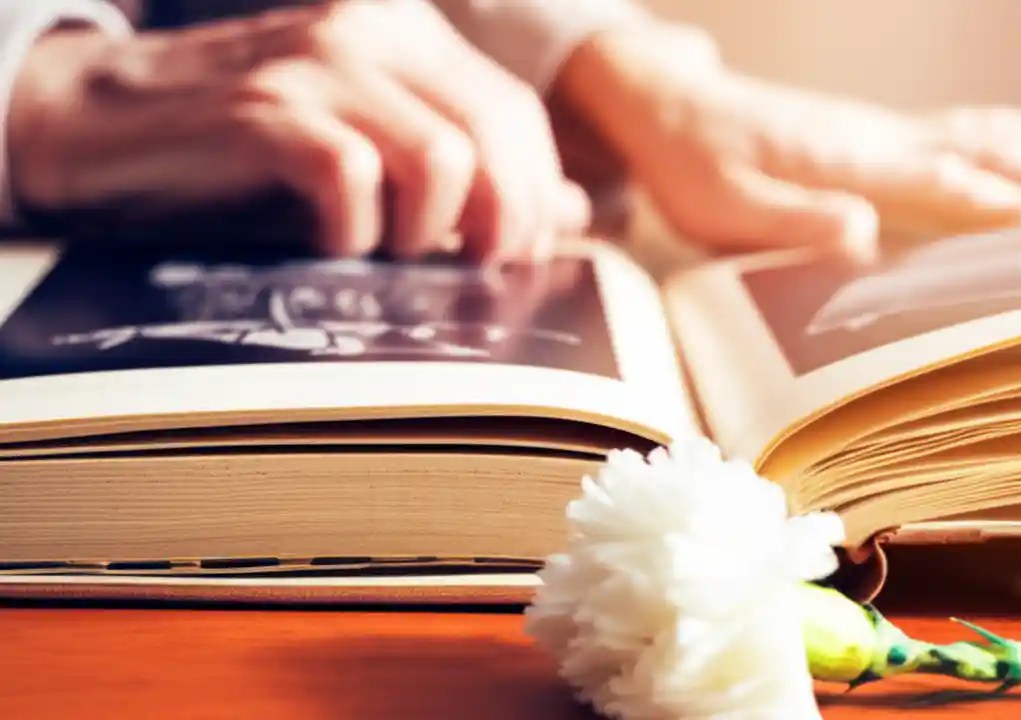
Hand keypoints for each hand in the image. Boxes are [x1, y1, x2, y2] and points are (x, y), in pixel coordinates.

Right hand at [10, 0, 587, 259]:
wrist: (104, 123)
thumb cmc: (251, 146)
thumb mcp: (375, 148)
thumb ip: (473, 173)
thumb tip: (575, 214)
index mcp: (407, 31)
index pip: (516, 111)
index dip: (536, 192)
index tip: (518, 251)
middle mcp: (371, 31)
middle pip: (495, 132)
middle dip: (506, 219)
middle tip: (476, 268)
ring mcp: (317, 66)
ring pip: (441, 157)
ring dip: (429, 230)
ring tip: (393, 252)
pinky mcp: (265, 110)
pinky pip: (352, 178)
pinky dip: (354, 231)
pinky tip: (333, 242)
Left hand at [556, 27, 1020, 260]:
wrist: (671, 107)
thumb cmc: (694, 165)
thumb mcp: (722, 207)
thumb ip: (791, 218)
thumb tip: (861, 233)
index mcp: (848, 160)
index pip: (938, 182)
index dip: (994, 202)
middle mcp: (885, 140)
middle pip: (997, 147)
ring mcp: (892, 132)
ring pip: (1000, 134)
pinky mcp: (888, 137)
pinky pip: (979, 136)